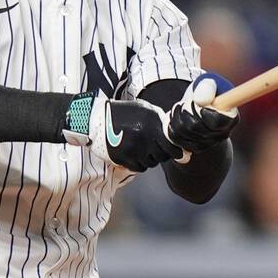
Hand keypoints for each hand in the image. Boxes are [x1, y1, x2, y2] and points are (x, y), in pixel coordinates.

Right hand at [62, 91, 184, 171]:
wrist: (97, 118)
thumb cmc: (123, 113)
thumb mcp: (144, 109)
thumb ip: (160, 120)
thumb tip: (173, 134)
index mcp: (152, 123)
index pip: (172, 145)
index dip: (177, 151)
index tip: (179, 153)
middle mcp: (144, 137)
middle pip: (163, 156)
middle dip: (162, 153)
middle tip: (155, 148)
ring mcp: (133, 149)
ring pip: (151, 163)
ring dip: (150, 158)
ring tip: (142, 149)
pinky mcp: (123, 158)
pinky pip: (139, 168)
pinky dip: (139, 163)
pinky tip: (134, 154)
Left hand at [167, 72, 239, 160]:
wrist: (198, 105)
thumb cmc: (205, 91)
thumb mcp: (207, 82)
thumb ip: (207, 87)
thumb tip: (201, 101)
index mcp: (231, 118)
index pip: (216, 121)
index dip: (202, 112)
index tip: (197, 103)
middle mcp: (222, 134)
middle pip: (195, 126)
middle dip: (185, 110)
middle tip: (186, 102)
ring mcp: (208, 144)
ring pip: (183, 133)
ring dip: (176, 117)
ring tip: (180, 108)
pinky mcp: (195, 148)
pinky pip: (176, 140)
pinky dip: (171, 127)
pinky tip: (176, 119)